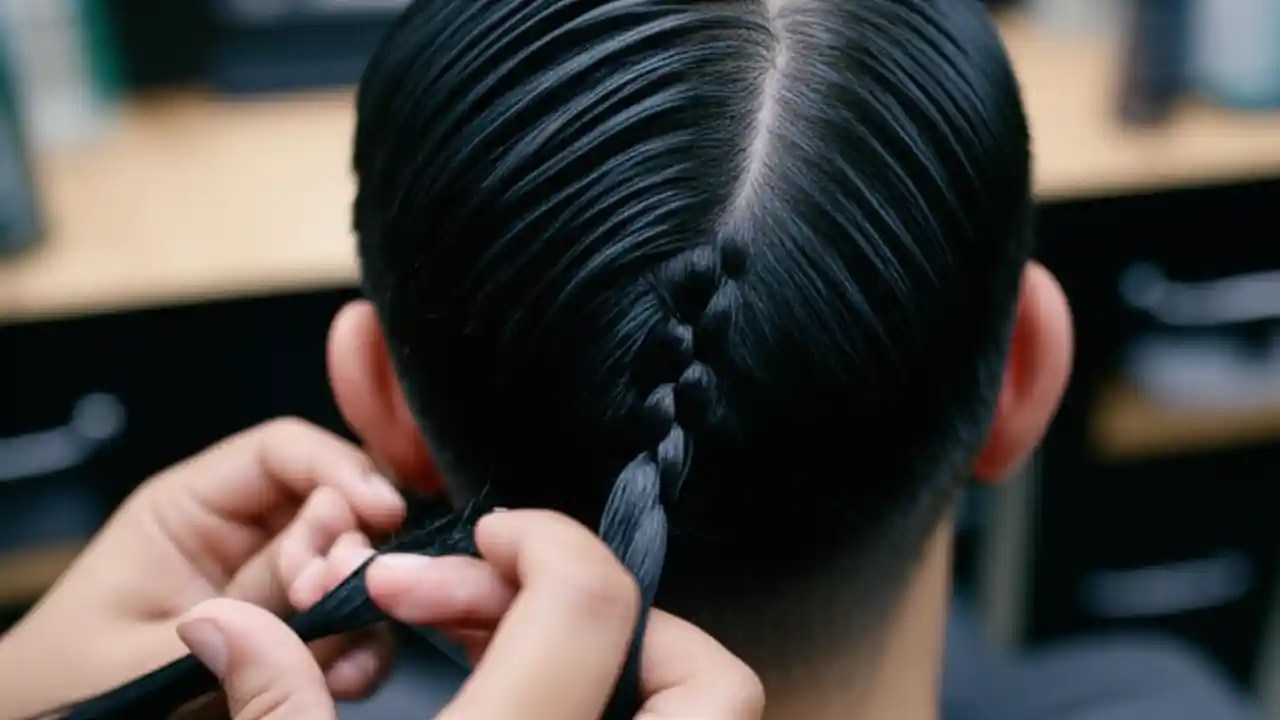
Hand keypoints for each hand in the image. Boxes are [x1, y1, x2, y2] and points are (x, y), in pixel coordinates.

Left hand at [0, 419, 406, 718]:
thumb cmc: (66, 691)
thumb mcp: (142, 651)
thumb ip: (238, 614)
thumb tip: (325, 572)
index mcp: (188, 508)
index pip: (282, 452)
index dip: (340, 469)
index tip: (382, 510)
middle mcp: (242, 536)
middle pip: (332, 505)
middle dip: (349, 546)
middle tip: (336, 594)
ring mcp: (273, 588)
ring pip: (352, 568)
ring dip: (362, 603)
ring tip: (338, 654)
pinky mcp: (296, 638)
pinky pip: (352, 627)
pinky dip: (361, 651)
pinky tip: (344, 680)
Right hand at [262, 509, 763, 718]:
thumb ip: (277, 709)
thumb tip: (221, 620)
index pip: (593, 606)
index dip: (540, 542)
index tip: (476, 540)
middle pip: (706, 672)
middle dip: (602, 611)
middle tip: (492, 604)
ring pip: (693, 710)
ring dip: (597, 652)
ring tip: (475, 644)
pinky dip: (595, 697)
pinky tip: (504, 687)